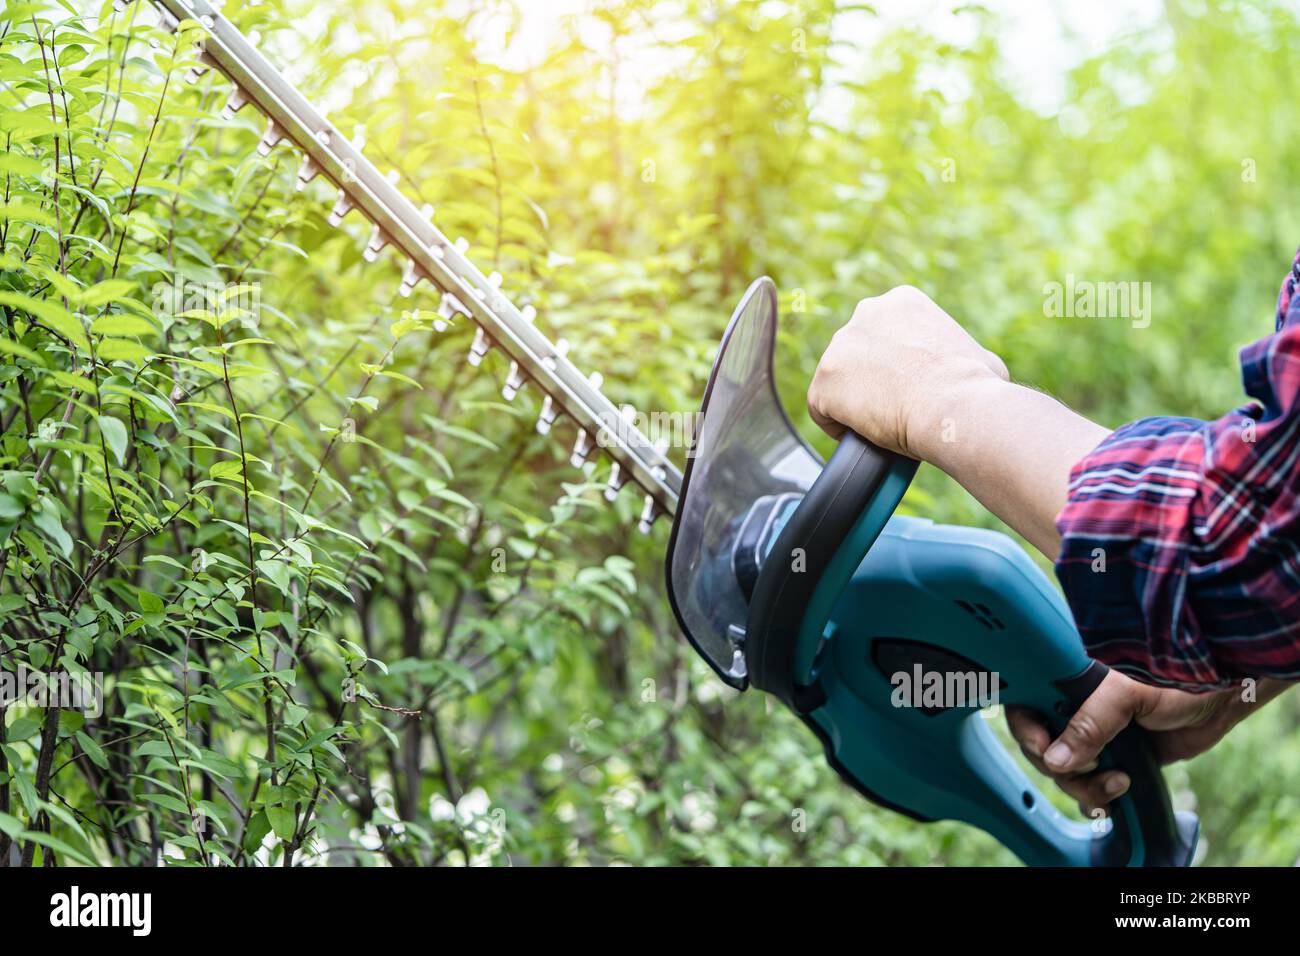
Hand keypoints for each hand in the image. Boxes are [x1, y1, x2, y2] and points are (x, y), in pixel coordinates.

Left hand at [806, 286, 1008, 457]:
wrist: (954, 405)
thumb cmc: (975, 385)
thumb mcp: (979, 356)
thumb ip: (959, 355)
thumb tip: (971, 374)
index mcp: (901, 301)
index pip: (883, 333)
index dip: (892, 364)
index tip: (903, 387)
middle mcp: (865, 313)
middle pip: (856, 352)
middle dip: (869, 379)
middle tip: (890, 406)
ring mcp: (840, 347)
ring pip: (837, 380)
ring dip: (852, 401)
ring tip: (877, 425)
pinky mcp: (824, 382)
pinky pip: (821, 409)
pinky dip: (836, 425)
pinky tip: (856, 437)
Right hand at [1006, 670, 1283, 815]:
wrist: (1220, 698)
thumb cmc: (1177, 677)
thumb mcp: (1128, 694)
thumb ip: (1090, 723)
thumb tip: (1056, 760)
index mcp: (1067, 680)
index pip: (1024, 706)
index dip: (1027, 731)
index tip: (1046, 748)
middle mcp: (1073, 707)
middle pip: (1040, 747)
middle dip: (1062, 767)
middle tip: (1093, 766)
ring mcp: (1091, 735)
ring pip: (1063, 771)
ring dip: (1084, 786)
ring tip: (1118, 781)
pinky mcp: (1111, 757)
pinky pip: (1087, 784)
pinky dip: (1093, 798)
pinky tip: (1108, 800)